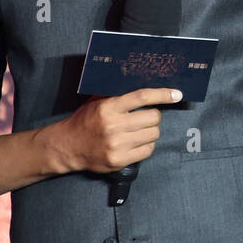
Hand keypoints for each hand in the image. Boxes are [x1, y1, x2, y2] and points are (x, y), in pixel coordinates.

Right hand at [52, 87, 179, 173]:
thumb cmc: (85, 121)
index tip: (176, 94)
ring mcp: (116, 145)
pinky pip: (148, 150)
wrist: (66, 147)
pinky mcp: (119, 160)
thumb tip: (143, 81)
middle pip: (153, 117)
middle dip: (154, 116)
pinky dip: (147, 145)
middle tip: (146, 117)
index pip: (142, 97)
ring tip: (139, 130)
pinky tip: (137, 142)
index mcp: (108, 107)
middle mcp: (113, 126)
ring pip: (153, 134)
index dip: (162, 94)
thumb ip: (117, 93)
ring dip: (151, 131)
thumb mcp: (97, 102)